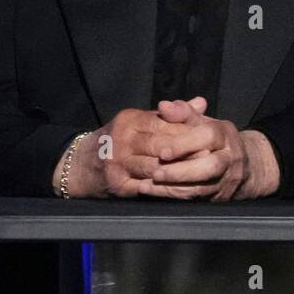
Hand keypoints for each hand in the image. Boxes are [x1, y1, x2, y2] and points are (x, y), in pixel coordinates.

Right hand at [53, 100, 209, 198]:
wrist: (81, 165)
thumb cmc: (117, 140)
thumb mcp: (140, 121)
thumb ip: (172, 114)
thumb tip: (201, 103)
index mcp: (130, 120)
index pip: (164, 124)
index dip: (187, 131)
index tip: (210, 137)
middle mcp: (122, 139)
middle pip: (161, 145)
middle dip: (187, 152)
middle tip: (212, 157)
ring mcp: (118, 163)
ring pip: (155, 167)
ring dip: (179, 173)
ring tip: (202, 175)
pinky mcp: (118, 185)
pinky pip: (146, 188)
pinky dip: (165, 190)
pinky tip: (181, 190)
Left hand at [139, 98, 280, 200]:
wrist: (245, 165)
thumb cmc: (215, 139)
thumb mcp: (202, 121)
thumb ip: (182, 112)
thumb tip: (163, 106)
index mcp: (225, 134)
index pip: (208, 137)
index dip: (185, 144)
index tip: (163, 151)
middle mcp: (228, 158)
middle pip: (210, 167)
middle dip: (180, 171)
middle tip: (156, 172)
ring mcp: (225, 179)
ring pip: (202, 187)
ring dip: (173, 187)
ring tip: (149, 184)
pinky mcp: (218, 196)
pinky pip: (195, 199)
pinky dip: (172, 195)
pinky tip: (153, 191)